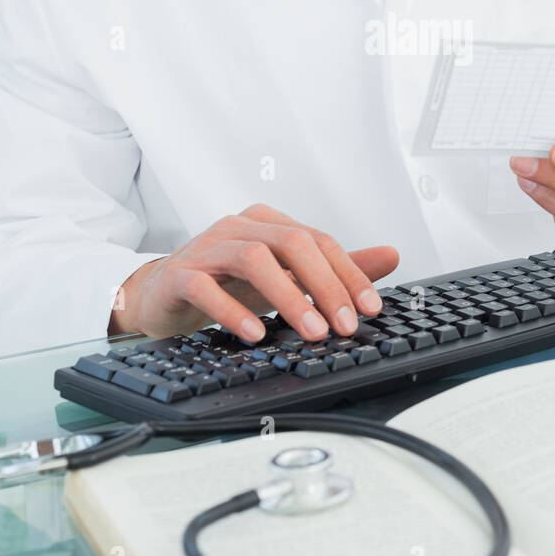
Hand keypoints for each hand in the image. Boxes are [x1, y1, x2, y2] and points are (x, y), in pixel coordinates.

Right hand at [109, 203, 398, 343]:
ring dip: (289, 296)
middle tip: (346, 325)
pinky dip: (234, 310)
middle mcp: (239, 226)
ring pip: (254, 258)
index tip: (370, 309)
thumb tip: (392, 255)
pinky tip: (256, 334)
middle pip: (292, 243)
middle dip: (325, 285)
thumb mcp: (286, 277)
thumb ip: (335, 269)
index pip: (319, 240)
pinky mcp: (180, 275)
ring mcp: (207, 247)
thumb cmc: (229, 283)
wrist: (162, 296)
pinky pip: (207, 287)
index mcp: (269, 221)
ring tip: (312, 331)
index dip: (348, 273)